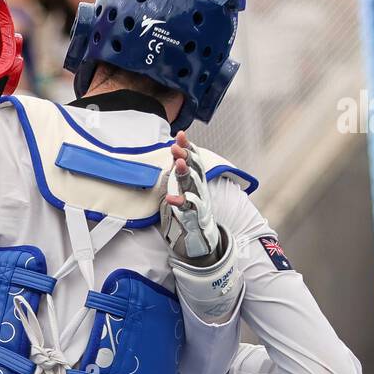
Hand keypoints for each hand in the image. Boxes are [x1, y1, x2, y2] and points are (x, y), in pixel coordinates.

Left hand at [162, 130, 222, 264]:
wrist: (202, 239)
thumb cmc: (191, 212)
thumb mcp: (185, 189)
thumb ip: (180, 173)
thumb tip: (175, 153)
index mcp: (196, 181)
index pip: (193, 160)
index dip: (188, 147)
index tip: (180, 135)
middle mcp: (200, 189)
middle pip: (194, 168)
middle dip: (186, 155)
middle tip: (176, 146)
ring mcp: (199, 202)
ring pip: (194, 184)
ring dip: (186, 173)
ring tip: (179, 163)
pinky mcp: (195, 217)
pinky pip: (189, 208)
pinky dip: (181, 202)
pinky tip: (172, 198)